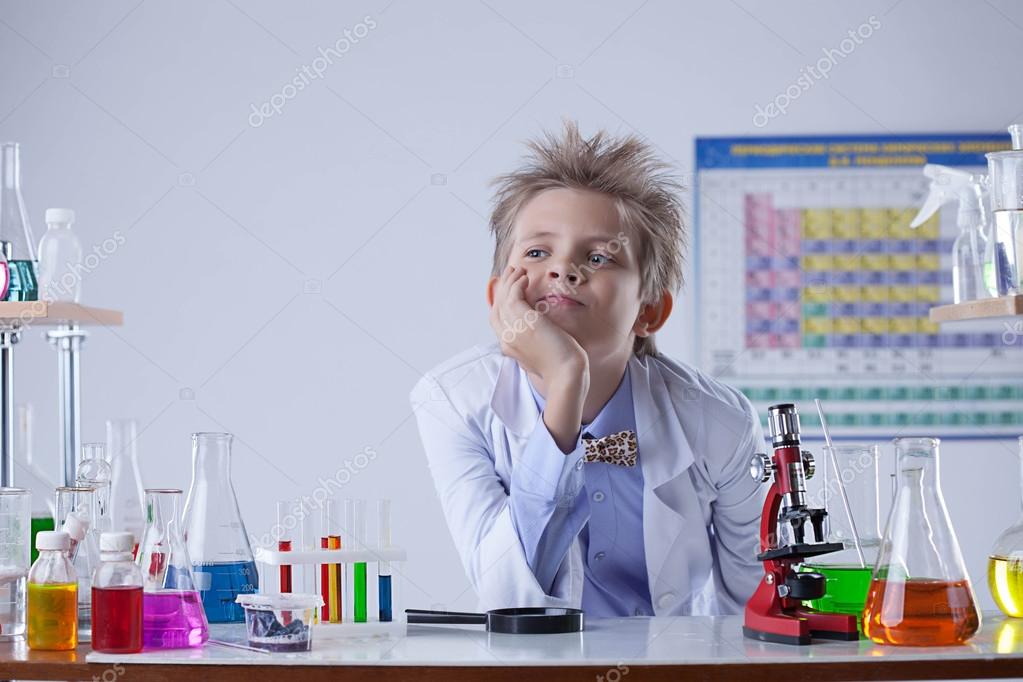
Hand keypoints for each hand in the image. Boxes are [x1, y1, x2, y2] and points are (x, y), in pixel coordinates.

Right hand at [489, 266, 587, 451]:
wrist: (566, 375)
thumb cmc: (560, 367)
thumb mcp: (540, 354)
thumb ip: (532, 343)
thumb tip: (537, 333)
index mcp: (509, 347)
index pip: (496, 319)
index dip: (500, 301)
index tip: (509, 288)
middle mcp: (507, 338)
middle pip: (497, 306)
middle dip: (503, 287)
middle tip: (511, 272)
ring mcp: (514, 330)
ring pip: (504, 299)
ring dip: (510, 281)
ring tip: (519, 269)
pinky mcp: (525, 322)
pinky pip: (513, 296)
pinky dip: (517, 284)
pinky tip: (525, 277)